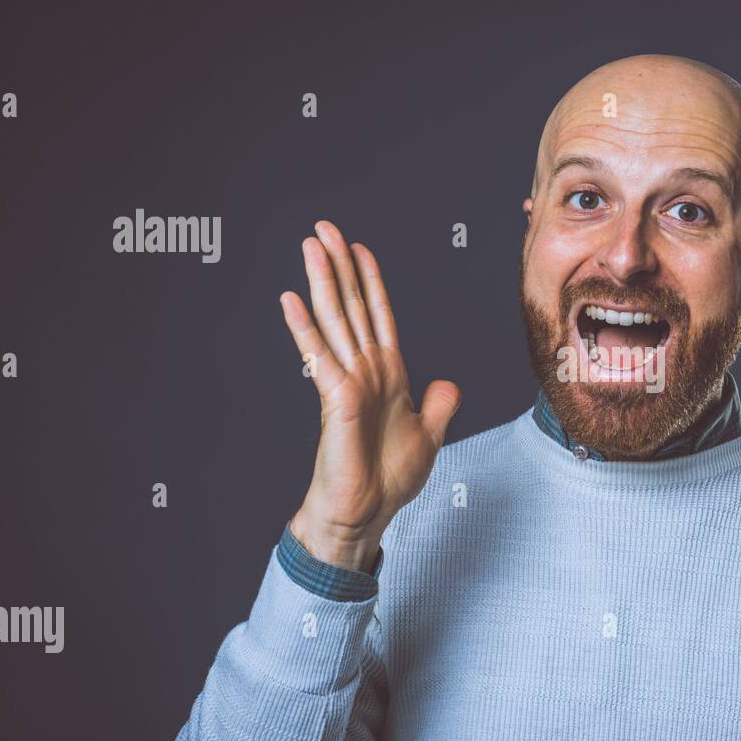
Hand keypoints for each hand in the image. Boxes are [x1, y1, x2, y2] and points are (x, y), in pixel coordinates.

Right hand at [279, 220, 460, 572]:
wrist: (366, 513)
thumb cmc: (388, 479)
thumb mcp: (428, 435)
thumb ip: (437, 405)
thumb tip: (448, 382)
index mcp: (388, 375)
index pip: (379, 317)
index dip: (371, 282)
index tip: (361, 250)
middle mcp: (365, 371)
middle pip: (352, 306)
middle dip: (340, 266)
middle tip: (324, 228)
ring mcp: (348, 382)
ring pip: (335, 320)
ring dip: (322, 280)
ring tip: (310, 245)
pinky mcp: (336, 399)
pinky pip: (319, 355)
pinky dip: (305, 326)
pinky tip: (291, 298)